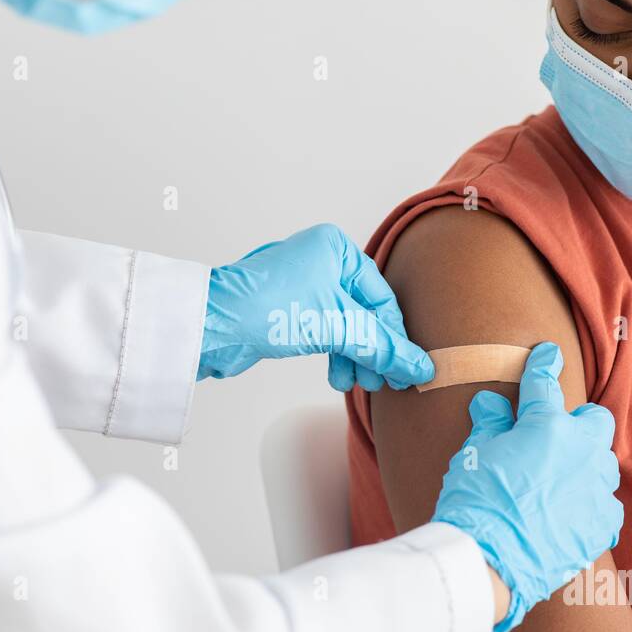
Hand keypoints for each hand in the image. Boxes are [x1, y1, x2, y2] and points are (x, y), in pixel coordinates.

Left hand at [199, 223, 434, 389]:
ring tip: (359, 384)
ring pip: (345, 327)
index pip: (382, 298)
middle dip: (374, 350)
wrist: (210, 323)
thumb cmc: (266, 307)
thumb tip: (421, 367)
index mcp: (336, 248)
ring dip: (355, 358)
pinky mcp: (287, 310)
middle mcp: (322, 261)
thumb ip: (381, 347)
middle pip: (365, 314)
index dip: (396, 337)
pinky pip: (325, 333)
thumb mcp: (336, 326)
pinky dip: (335, 355)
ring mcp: (303, 286)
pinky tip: (339, 378)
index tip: (408, 369)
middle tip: (384, 383)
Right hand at [432, 342, 622, 631]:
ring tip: (557, 482)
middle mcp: (581, 451)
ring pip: (603, 465)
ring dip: (584, 467)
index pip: (544, 383)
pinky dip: (588, 507)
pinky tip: (567, 516)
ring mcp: (597, 488)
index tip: (547, 353)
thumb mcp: (473, 455)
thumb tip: (490, 401)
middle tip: (553, 437)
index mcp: (547, 425)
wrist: (489, 560)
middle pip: (596, 421)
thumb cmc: (476, 501)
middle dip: (579, 423)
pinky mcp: (602, 524)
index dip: (542, 365)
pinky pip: (605, 506)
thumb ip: (489, 424)